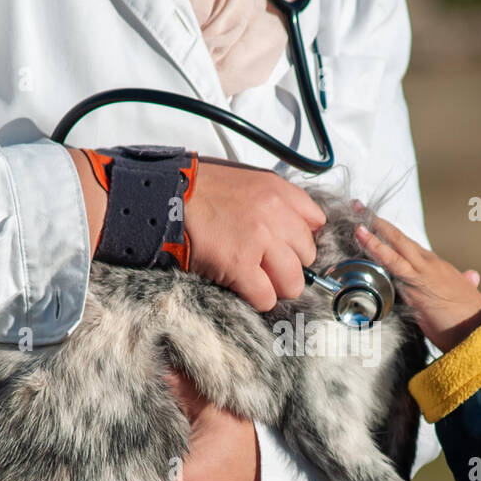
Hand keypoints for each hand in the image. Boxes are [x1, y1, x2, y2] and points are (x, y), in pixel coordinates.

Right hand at [185, 157, 325, 310]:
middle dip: (289, 265)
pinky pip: (265, 297)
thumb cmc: (200, 191)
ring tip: (255, 280)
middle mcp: (275, 214)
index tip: (287, 247)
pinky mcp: (239, 264)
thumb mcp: (246, 182)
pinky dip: (255, 299)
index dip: (300, 240)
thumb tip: (293, 231)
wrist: (164, 197)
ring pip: (292, 282)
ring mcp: (259, 240)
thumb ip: (275, 202)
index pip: (316, 223)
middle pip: (307, 256)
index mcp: (278, 191)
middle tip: (266, 265)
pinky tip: (241, 287)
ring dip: (275, 286)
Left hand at [354, 215, 480, 352]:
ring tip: (357, 228)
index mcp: (436, 265)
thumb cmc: (471, 315)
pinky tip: (367, 253)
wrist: (480, 328)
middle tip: (358, 208)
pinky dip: (379, 258)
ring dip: (374, 240)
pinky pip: (394, 271)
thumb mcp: (465, 292)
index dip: (389, 232)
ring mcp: (421, 277)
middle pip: (399, 240)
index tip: (373, 220)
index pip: (407, 245)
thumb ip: (464, 282)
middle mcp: (428, 266)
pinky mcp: (416, 291)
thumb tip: (471, 276)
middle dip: (377, 223)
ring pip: (394, 253)